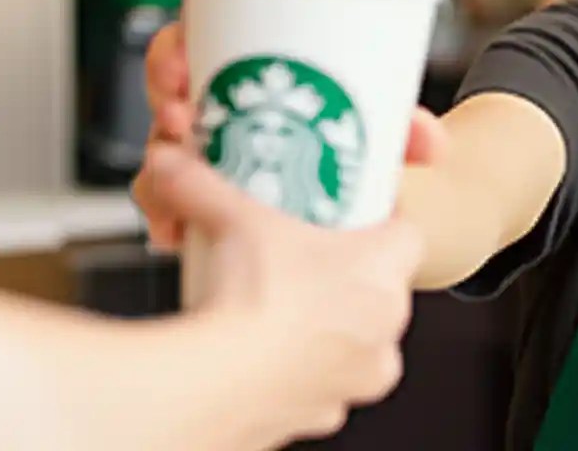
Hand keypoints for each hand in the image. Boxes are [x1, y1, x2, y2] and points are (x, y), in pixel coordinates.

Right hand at [132, 145, 423, 440]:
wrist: (215, 385)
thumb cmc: (248, 301)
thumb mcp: (229, 220)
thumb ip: (202, 186)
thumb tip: (170, 163)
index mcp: (382, 272)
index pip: (407, 233)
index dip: (381, 218)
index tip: (352, 209)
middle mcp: (382, 329)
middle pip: (378, 290)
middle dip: (342, 274)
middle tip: (300, 255)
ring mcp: (356, 378)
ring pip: (352, 343)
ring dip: (322, 326)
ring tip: (275, 306)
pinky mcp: (320, 414)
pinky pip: (318, 385)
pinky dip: (295, 371)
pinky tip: (259, 353)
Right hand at [140, 21, 447, 250]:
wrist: (359, 222)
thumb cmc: (358, 157)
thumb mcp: (383, 139)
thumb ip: (408, 135)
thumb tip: (430, 142)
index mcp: (247, 69)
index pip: (194, 41)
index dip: (176, 51)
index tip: (182, 66)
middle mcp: (217, 111)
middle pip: (169, 101)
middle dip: (165, 109)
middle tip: (181, 119)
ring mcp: (203, 164)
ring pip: (162, 160)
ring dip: (161, 169)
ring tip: (176, 181)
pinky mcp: (200, 212)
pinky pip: (172, 211)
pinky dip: (171, 220)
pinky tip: (176, 233)